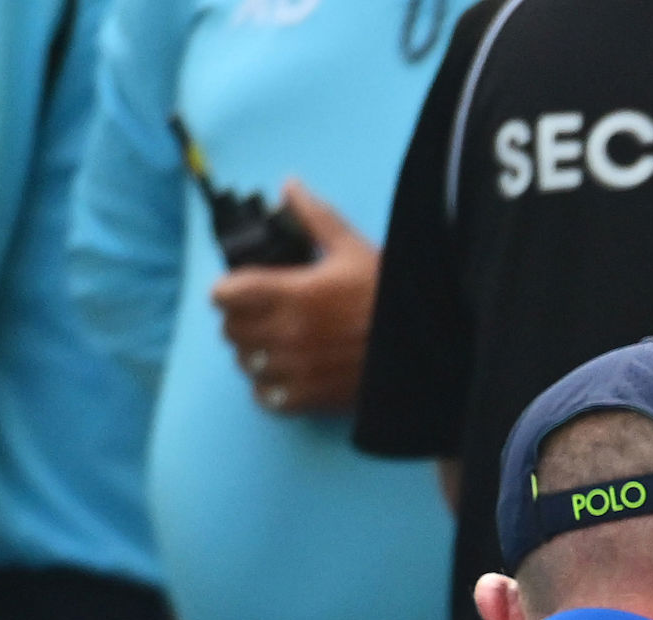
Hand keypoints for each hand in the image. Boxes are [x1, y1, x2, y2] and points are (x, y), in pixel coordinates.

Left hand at [209, 182, 376, 416]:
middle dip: (240, 318)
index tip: (240, 287)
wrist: (427, 346)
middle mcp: (289, 334)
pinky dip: (269, 386)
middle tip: (259, 312)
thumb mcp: (353, 249)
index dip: (229, 288)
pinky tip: (285, 372)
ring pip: (245, 363)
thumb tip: (289, 187)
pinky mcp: (311, 398)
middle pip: (230, 329)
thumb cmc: (390, 297)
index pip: (225, 294)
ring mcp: (298, 370)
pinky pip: (266, 397)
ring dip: (253, 351)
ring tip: (274, 342)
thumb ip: (314, 217)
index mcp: (294, 292)